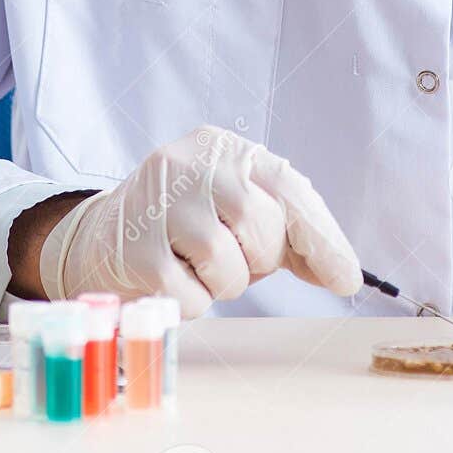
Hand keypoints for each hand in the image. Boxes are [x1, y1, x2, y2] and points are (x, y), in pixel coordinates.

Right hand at [39, 126, 361, 317]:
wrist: (105, 235)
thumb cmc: (190, 226)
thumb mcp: (239, 214)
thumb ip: (289, 235)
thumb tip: (344, 275)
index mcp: (225, 150)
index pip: (287, 186)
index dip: (322, 235)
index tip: (347, 279)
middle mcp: (190, 163)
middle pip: (257, 220)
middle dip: (260, 257)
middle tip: (240, 260)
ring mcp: (157, 202)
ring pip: (223, 260)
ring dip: (228, 282)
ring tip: (205, 269)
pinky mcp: (133, 247)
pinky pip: (189, 295)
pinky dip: (196, 302)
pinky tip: (177, 280)